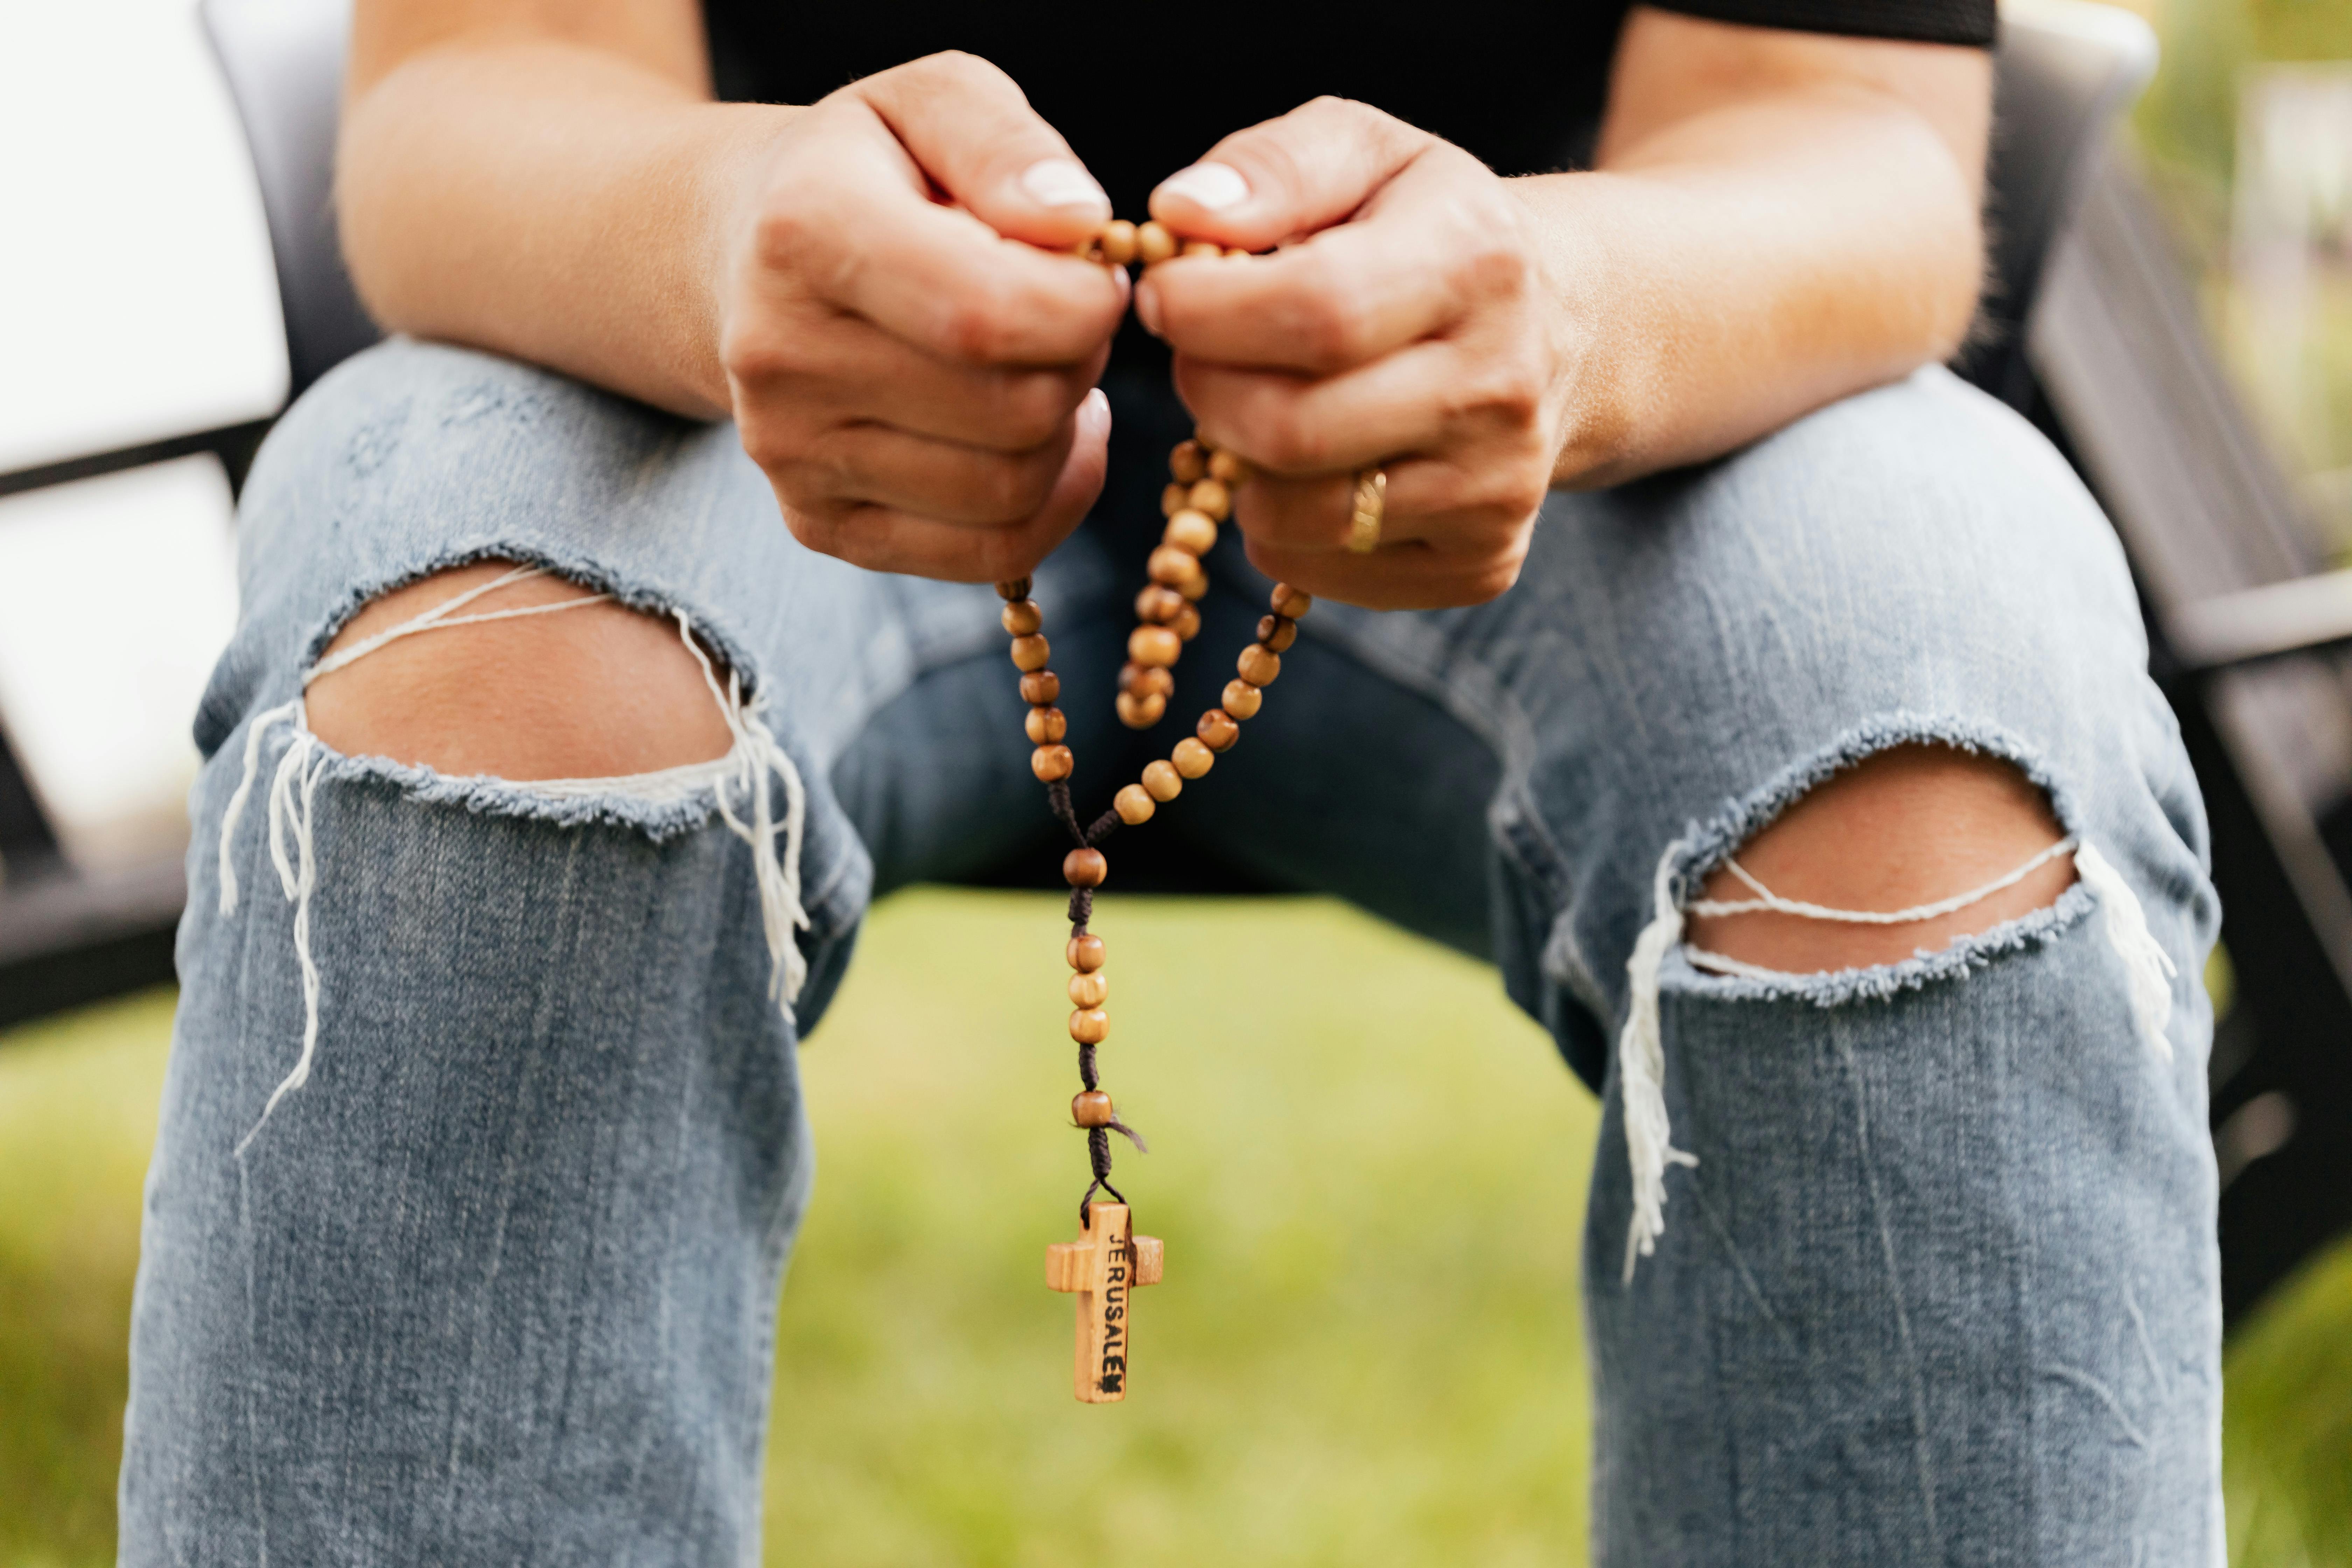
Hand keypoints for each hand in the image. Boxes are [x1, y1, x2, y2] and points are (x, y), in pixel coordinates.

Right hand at [719, 54, 1127, 581]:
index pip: (992, 316)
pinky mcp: (819, 524)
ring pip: (1011, 488)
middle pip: (1016, 410)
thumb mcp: (931, 100)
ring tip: (1045, 364)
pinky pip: (990, 550)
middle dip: (1081, 361)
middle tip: (1067, 313)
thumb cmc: (868, 169)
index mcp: (806, 230)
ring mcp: (792, 454)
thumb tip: (1080, 224)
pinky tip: (1044, 436)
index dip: (1087, 303)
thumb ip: (1007, 142)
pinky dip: (1052, 500)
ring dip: (1066, 427)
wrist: (743, 252)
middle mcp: (782, 355)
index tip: (1096, 270)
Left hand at [1140, 98, 1575, 608]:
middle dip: (1208, 394)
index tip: (1162, 296)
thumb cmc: (1429, 229)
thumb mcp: (1367, 153)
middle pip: (1293, 430)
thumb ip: (1272, 166)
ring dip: (1236, 466)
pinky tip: (1306, 466)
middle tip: (1199, 359)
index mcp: (1476, 261)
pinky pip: (1317, 570)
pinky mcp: (1481, 561)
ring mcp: (1497, 488)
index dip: (1206, 314)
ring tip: (1256, 406)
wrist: (1564, 324)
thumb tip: (1177, 212)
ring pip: (1296, 516)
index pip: (1315, 311)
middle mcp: (1500, 385)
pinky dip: (1277, 526)